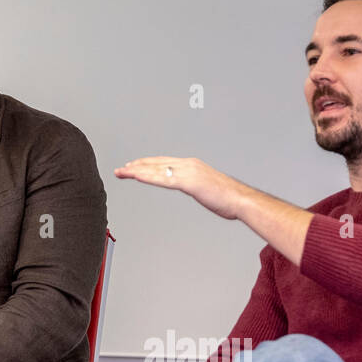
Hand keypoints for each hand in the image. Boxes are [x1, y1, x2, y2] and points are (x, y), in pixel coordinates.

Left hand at [113, 157, 246, 220]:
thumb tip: (194, 190)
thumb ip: (196, 187)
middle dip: (137, 166)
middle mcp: (188, 164)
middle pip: (156, 163)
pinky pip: (164, 179)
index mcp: (192, 165)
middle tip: (121, 169)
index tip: (134, 167)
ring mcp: (188, 172)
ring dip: (137, 170)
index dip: (147, 164)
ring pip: (156, 169)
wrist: (240, 199)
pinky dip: (148, 177)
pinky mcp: (189, 182)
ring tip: (123, 172)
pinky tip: (137, 177)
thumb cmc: (228, 198)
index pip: (164, 162)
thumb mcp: (207, 189)